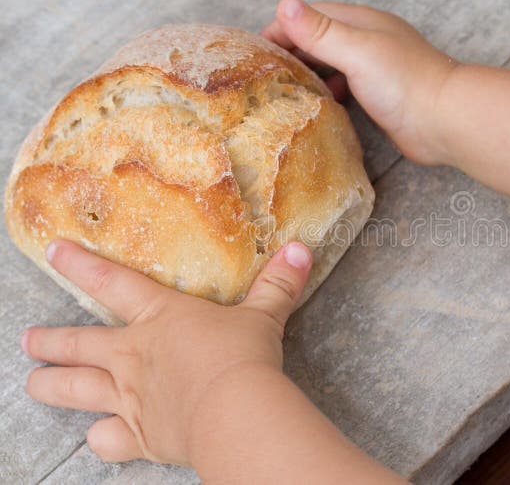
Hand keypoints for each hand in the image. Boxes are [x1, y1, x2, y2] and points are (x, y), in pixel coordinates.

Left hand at [21, 239, 311, 465]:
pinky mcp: (140, 436)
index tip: (54, 251)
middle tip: (28, 340)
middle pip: (79, 345)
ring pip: (76, 391)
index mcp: (160, 319)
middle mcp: (133, 358)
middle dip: (51, 341)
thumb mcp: (264, 315)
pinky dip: (101, 439)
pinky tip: (98, 437)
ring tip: (34, 382)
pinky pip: (107, 440)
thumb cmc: (244, 358)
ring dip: (52, 385)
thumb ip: (278, 284)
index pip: (112, 283)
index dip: (81, 265)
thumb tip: (301, 250)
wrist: (234, 411)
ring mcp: (130, 399)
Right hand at [261, 0, 458, 164]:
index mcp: (363, 23)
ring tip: (285, 88)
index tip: (257, 47)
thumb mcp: (356, 50)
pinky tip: (320, 103)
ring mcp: (377, 70)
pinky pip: (347, 89)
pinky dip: (330, 92)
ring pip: (335, 65)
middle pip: (323, 40)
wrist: (445, 121)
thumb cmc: (404, 83)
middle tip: (265, 71)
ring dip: (311, 72)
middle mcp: (370, 42)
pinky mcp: (382, 97)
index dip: (284, 27)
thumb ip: (320, 31)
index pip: (314, 16)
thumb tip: (284, 2)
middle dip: (294, 50)